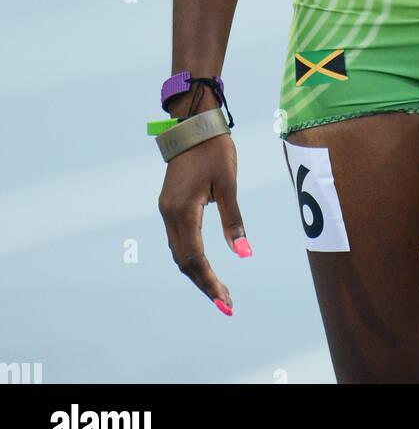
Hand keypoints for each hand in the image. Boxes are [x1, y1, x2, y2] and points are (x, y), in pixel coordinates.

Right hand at [158, 132, 250, 313]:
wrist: (193, 125)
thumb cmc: (215, 150)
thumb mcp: (228, 183)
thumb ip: (233, 219)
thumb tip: (243, 253)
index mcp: (183, 210)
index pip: (196, 258)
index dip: (210, 282)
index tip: (225, 301)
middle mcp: (170, 214)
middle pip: (184, 262)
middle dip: (204, 284)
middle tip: (226, 303)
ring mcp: (166, 210)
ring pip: (179, 252)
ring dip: (197, 273)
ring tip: (219, 290)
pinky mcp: (169, 205)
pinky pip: (178, 240)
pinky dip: (191, 257)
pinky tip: (205, 266)